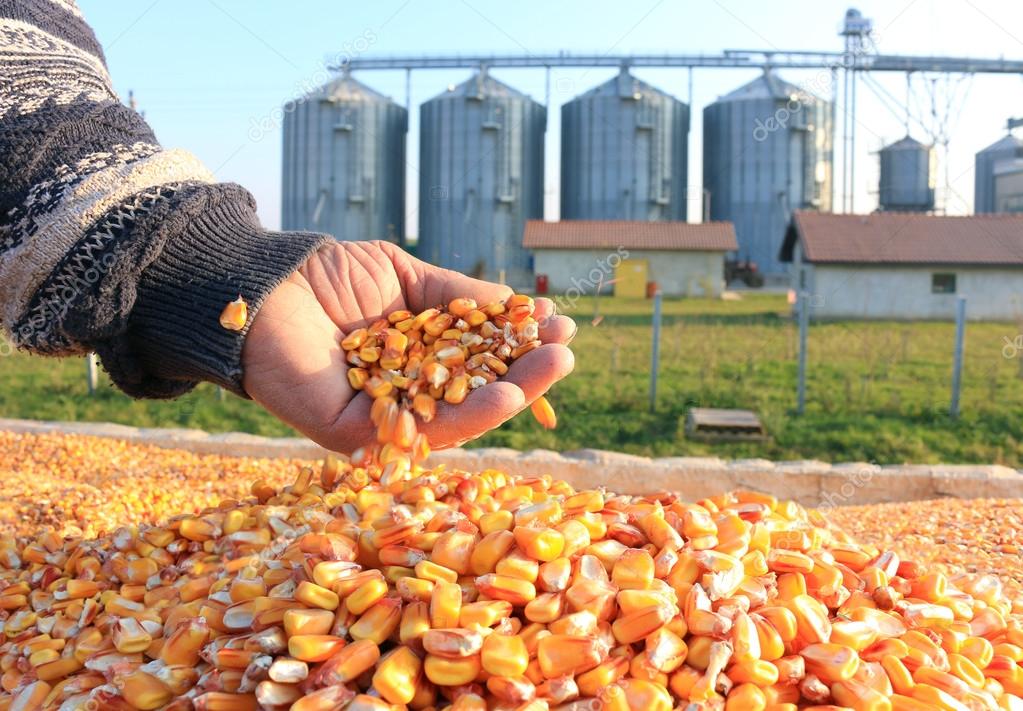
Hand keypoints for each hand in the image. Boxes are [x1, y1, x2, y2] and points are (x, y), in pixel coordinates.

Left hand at [242, 240, 575, 453]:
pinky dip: (468, 416)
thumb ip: (456, 296)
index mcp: (416, 359)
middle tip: (566, 350)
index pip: (477, 360)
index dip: (517, 345)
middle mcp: (404, 393)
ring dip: (512, 395)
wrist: (263, 283)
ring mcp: (382, 417)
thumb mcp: (406, 277)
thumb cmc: (329, 276)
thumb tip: (515, 306)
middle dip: (525, 373)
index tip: (556, 324)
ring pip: (458, 418)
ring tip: (554, 368)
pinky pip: (420, 430)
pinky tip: (507, 394)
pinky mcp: (356, 434)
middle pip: (475, 393)